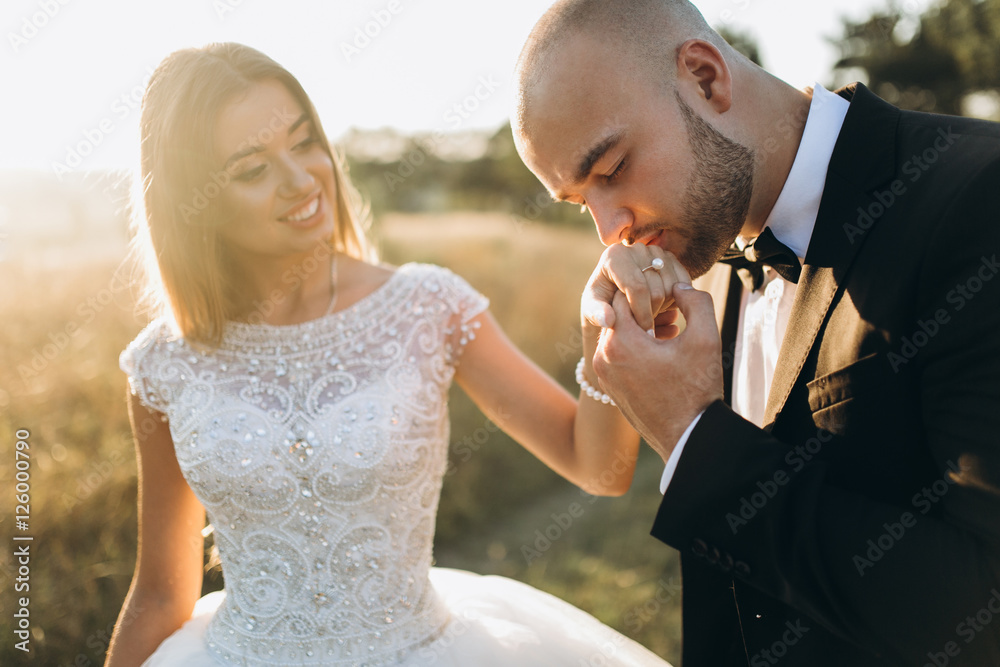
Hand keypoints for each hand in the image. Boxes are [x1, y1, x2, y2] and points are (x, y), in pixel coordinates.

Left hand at [581, 243, 686, 337]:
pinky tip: (663, 307)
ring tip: (651, 316)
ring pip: (673, 287)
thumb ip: (596, 314)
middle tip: (646, 327)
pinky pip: (684, 282)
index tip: (644, 333)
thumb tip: (608, 320)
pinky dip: (678, 299)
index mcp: (615, 257)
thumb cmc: (601, 300)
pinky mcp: (670, 258)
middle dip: (653, 314)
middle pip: (657, 289)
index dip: (643, 314)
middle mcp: (636, 248)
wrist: (615, 290)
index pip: (637, 288)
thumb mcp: (592, 309)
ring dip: (666, 307)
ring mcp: (655, 251)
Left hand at [592, 282, 723, 462]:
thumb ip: (696, 301)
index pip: (623, 297)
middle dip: (641, 310)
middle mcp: (603, 358)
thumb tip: (679, 285)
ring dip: (637, 330)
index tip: (668, 297)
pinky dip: (633, 350)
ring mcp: (604, 376)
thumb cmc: (697, 389)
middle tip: (669, 312)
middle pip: (616, 316)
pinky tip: (658, 355)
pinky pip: (616, 357)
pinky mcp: (609, 388)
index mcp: (620, 343)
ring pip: (616, 336)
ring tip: (666, 335)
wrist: (688, 436)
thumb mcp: (705, 339)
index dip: (646, 290)